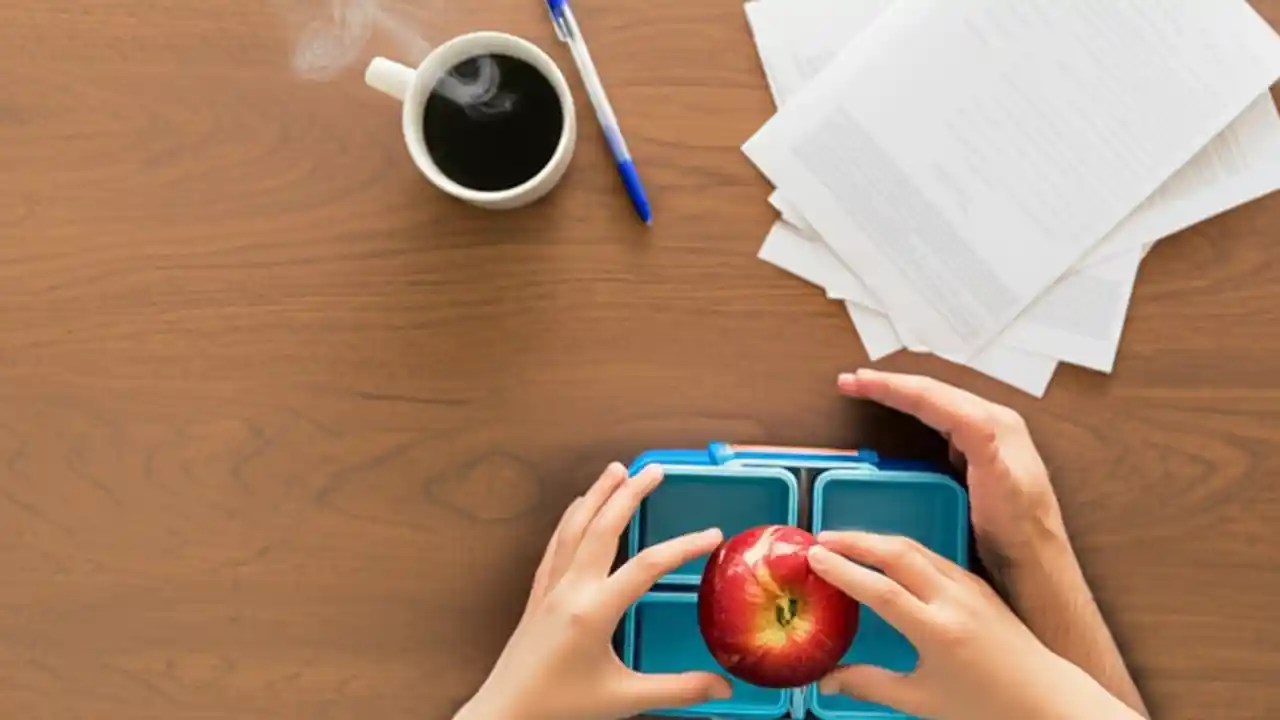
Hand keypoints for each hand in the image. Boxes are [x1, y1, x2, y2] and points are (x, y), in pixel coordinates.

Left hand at [454, 463, 731, 719]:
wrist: (505, 714)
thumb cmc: (561, 707)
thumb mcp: (625, 700)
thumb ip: (678, 690)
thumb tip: (724, 688)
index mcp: (594, 611)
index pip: (647, 566)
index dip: (683, 547)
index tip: (712, 535)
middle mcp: (570, 589)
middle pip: (603, 528)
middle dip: (629, 494)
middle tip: (654, 470)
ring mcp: (550, 588)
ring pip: (574, 528)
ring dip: (596, 495)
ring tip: (616, 470)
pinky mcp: (537, 594)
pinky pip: (556, 544)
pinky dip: (570, 519)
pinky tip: (577, 507)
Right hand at [807, 532, 1140, 719]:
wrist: (1044, 698)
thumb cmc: (983, 705)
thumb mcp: (921, 701)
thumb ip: (870, 685)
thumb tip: (825, 680)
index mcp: (937, 631)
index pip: (881, 590)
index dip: (843, 571)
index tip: (813, 557)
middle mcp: (953, 600)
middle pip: (896, 554)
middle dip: (855, 541)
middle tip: (820, 539)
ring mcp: (968, 587)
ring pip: (915, 549)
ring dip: (876, 540)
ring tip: (844, 541)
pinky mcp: (978, 584)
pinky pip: (933, 556)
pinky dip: (901, 549)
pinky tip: (885, 555)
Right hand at [838, 369, 1065, 571]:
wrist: (1035, 570)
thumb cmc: (1021, 536)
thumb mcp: (1002, 487)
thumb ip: (985, 450)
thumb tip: (968, 418)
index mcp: (996, 426)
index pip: (933, 395)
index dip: (891, 386)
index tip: (857, 382)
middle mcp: (993, 424)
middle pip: (931, 392)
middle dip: (889, 384)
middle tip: (851, 382)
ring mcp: (986, 440)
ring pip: (933, 403)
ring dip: (898, 395)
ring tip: (866, 389)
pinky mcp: (978, 457)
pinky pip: (938, 422)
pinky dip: (910, 413)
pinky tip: (895, 414)